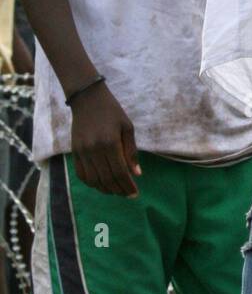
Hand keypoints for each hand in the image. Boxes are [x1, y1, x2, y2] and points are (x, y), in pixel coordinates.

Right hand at [70, 81, 140, 196]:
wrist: (88, 99)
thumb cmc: (112, 111)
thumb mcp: (127, 127)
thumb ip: (131, 151)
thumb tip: (136, 174)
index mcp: (110, 142)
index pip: (120, 172)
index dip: (127, 186)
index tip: (135, 193)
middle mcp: (94, 150)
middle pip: (107, 178)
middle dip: (119, 190)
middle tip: (127, 194)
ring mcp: (82, 152)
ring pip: (93, 180)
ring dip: (105, 189)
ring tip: (116, 191)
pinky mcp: (74, 152)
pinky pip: (81, 174)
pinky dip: (91, 183)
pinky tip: (101, 184)